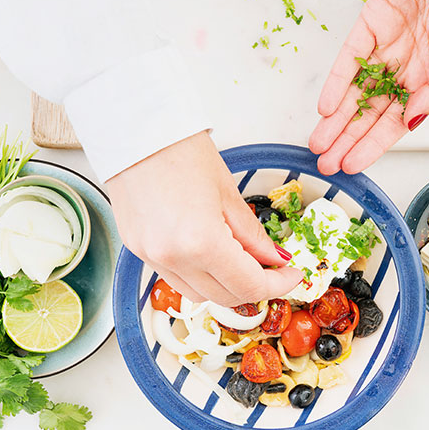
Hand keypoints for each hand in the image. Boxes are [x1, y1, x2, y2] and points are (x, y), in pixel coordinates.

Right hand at [106, 132, 302, 305]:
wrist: (137, 132)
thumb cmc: (181, 151)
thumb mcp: (228, 193)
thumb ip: (252, 234)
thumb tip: (273, 259)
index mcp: (201, 242)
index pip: (249, 286)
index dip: (277, 285)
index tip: (292, 275)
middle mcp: (173, 258)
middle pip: (225, 297)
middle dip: (254, 287)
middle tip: (273, 269)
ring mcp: (152, 257)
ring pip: (199, 294)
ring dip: (225, 285)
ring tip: (241, 260)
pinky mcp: (138, 251)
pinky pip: (176, 278)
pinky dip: (199, 275)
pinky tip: (212, 255)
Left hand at [309, 0, 428, 174]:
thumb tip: (412, 120)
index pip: (395, 122)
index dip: (373, 144)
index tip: (354, 164)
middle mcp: (405, 66)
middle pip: (370, 111)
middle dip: (347, 139)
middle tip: (328, 162)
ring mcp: (386, 45)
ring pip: (355, 90)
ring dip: (337, 119)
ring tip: (320, 143)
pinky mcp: (370, 22)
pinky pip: (348, 57)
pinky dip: (336, 82)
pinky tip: (327, 106)